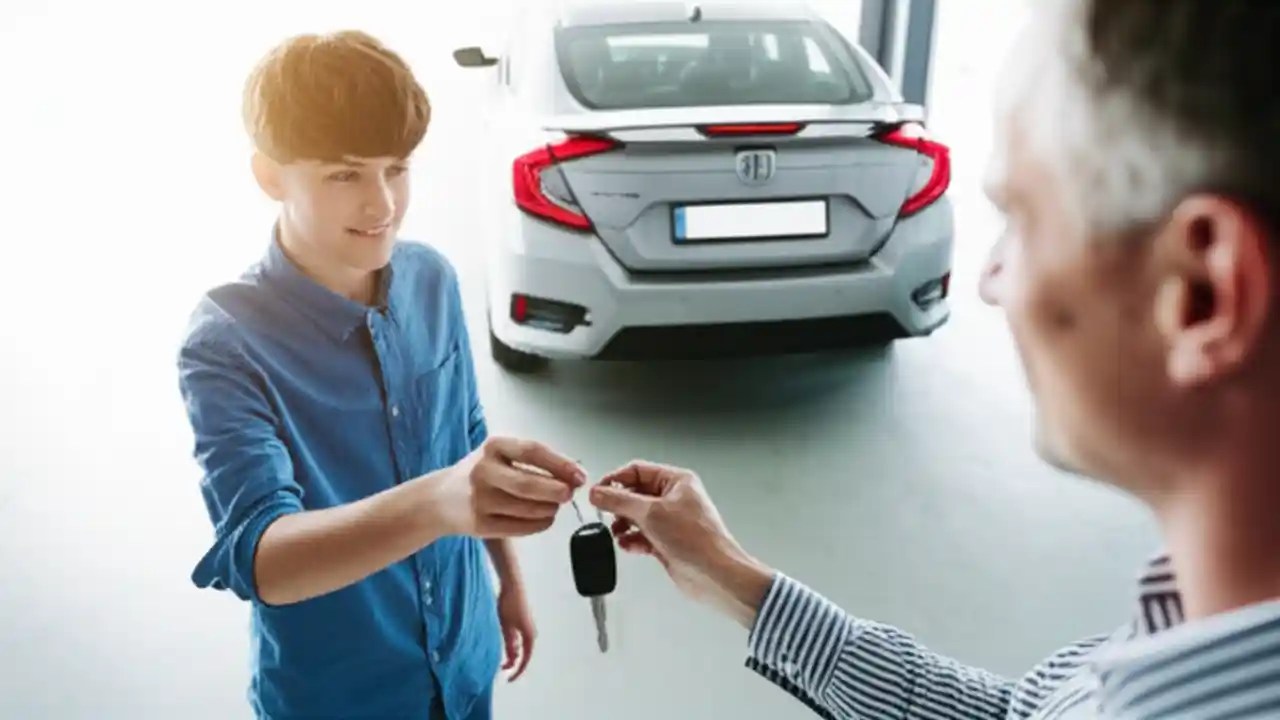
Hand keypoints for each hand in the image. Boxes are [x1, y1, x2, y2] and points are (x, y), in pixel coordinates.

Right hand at [434, 437, 584, 537]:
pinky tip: (545, 518)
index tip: (580, 475)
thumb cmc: (480, 474)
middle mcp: (484, 471)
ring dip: (550, 509)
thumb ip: (534, 461)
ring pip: (527, 508)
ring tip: (555, 505)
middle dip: (557, 491)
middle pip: (529, 484)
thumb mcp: (500, 455)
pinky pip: (520, 528)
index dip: (561, 464)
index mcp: (493, 446)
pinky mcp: (480, 525)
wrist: (439, 499)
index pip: (533, 451)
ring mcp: (480, 500)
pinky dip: (539, 524)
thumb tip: (574, 474)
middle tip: (569, 494)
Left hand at [497, 581, 535, 681]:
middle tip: (500, 668)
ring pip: (519, 646)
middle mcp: (531, 632)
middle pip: (523, 653)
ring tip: (498, 654)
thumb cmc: (508, 604)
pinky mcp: (523, 622)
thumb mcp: (505, 626)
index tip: (510, 679)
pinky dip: (511, 643)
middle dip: (512, 661)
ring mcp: (527, 627)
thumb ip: (509, 643)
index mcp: (529, 635)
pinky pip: (518, 638)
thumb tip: (511, 657)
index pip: (525, 659)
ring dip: (510, 651)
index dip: (518, 671)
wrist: (512, 585)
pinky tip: (502, 642)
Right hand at [588, 460, 773, 626]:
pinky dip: (632, 540)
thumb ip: (619, 501)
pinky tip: (627, 544)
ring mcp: (671, 521)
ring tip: (617, 531)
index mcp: (677, 481)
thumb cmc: (697, 540)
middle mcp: (674, 499)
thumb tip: (598, 493)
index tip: (598, 491)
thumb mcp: (651, 513)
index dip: (615, 479)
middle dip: (619, 505)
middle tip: (604, 512)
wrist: (713, 574)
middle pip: (635, 494)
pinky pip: (641, 536)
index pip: (638, 470)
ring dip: (623, 524)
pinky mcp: (667, 542)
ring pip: (636, 516)